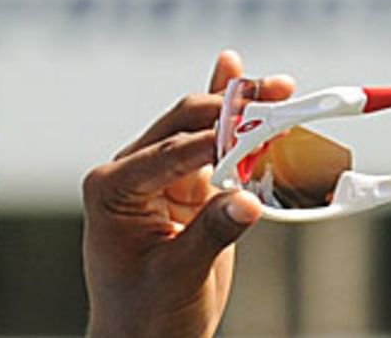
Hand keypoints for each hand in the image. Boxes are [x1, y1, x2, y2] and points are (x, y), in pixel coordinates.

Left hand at [81, 51, 294, 337]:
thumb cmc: (147, 315)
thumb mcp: (178, 278)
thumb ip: (210, 234)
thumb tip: (248, 203)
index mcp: (112, 189)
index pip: (167, 153)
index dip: (212, 139)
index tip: (253, 128)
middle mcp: (130, 172)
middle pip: (182, 125)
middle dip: (229, 109)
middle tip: (275, 95)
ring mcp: (158, 175)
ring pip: (199, 127)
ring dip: (239, 108)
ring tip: (278, 87)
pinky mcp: (185, 185)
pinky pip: (210, 144)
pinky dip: (230, 118)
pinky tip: (239, 76)